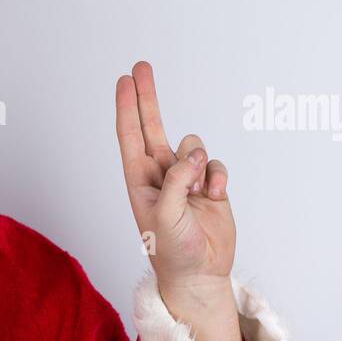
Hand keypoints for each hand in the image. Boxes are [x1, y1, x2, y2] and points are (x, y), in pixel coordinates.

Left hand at [114, 61, 234, 291]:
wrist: (200, 273)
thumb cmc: (172, 251)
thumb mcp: (165, 216)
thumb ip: (176, 180)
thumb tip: (193, 154)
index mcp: (139, 181)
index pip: (130, 136)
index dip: (127, 107)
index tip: (124, 80)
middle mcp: (160, 176)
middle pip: (153, 127)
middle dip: (148, 98)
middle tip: (141, 67)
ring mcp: (186, 179)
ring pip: (193, 146)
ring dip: (198, 163)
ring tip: (197, 192)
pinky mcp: (210, 185)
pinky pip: (216, 164)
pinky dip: (217, 176)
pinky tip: (214, 196)